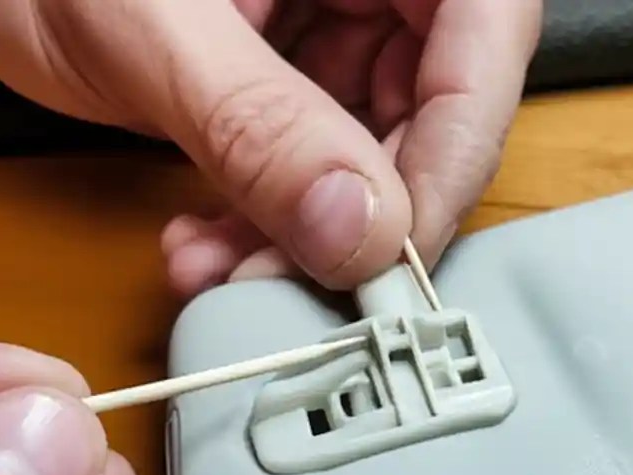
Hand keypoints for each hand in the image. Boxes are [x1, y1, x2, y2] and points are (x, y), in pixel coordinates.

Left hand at [0, 0, 542, 294]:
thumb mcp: (147, 26)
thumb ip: (258, 122)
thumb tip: (359, 230)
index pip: (484, 35)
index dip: (457, 149)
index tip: (394, 253)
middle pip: (439, 105)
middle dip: (366, 214)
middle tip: (303, 289)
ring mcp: (333, 18)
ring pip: (373, 149)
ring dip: (306, 234)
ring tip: (226, 276)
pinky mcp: (289, 67)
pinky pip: (313, 158)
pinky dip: (265, 217)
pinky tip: (205, 245)